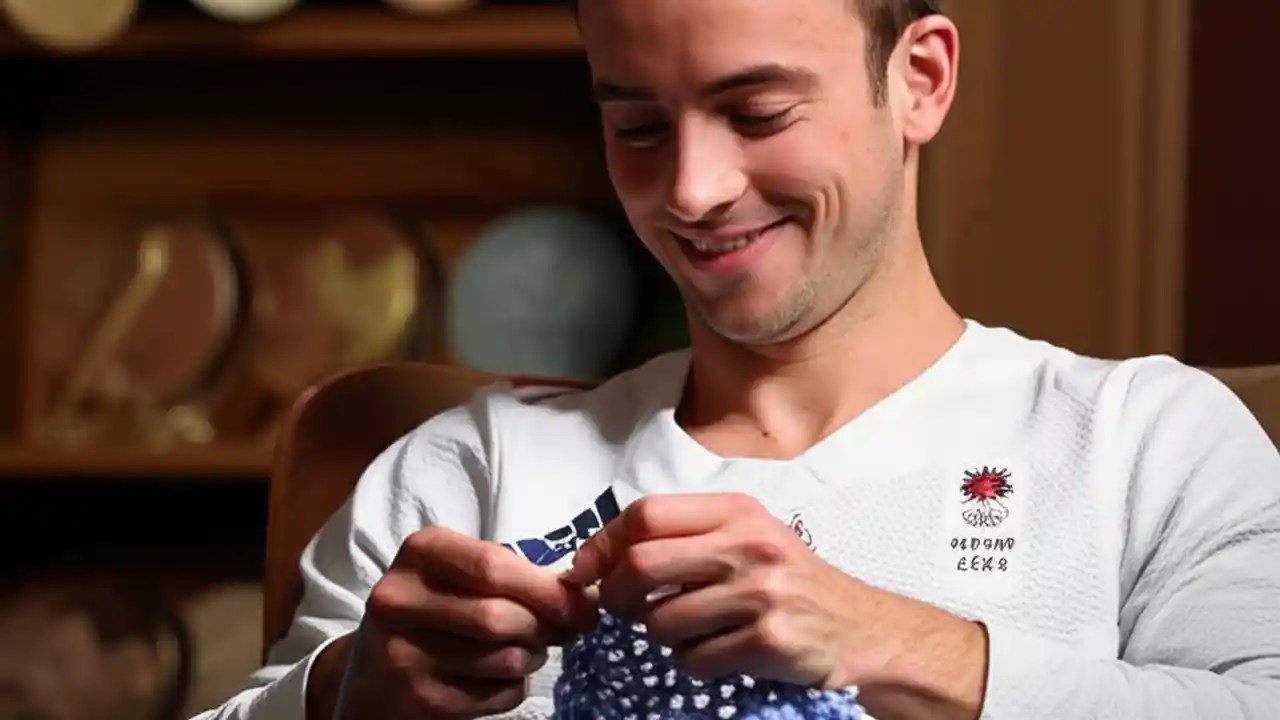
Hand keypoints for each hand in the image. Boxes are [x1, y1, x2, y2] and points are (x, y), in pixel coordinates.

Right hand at [349, 526, 596, 718]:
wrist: (371, 671)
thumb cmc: (434, 608)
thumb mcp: (458, 572)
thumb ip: (512, 574)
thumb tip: (584, 598)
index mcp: (420, 553)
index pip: (493, 566)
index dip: (546, 588)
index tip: (583, 603)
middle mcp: (401, 600)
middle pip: (498, 616)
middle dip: (547, 626)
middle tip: (568, 630)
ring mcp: (404, 654)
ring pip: (504, 659)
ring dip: (534, 657)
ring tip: (530, 649)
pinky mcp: (418, 701)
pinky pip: (496, 695)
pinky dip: (515, 686)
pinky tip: (503, 674)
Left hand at [563, 493, 987, 719]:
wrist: (864, 630)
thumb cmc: (793, 582)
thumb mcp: (750, 538)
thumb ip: (688, 536)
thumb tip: (602, 557)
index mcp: (738, 511)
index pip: (647, 513)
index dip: (605, 544)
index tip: (588, 570)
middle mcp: (749, 544)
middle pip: (642, 564)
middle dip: (617, 596)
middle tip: (622, 611)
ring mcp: (760, 593)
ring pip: (662, 621)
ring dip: (662, 636)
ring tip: (691, 632)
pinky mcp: (768, 640)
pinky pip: (693, 660)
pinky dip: (693, 664)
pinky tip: (719, 654)